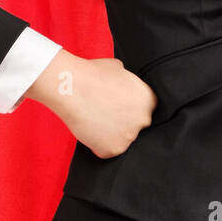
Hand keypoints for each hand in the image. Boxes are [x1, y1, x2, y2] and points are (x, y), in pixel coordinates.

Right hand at [25, 50, 156, 158]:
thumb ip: (128, 82)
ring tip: (95, 120)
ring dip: (111, 133)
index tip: (121, 107)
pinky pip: (107, 150)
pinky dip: (98, 144)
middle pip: (137, 125)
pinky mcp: (113, 149)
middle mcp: (143, 119)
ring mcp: (129, 136)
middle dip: (125, 122)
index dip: (132, 108)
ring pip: (122, 139)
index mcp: (148, 99)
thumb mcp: (119, 69)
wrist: (73, 87)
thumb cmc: (93, 74)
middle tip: (107, 115)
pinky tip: (90, 130)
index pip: (147, 109)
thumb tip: (124, 83)